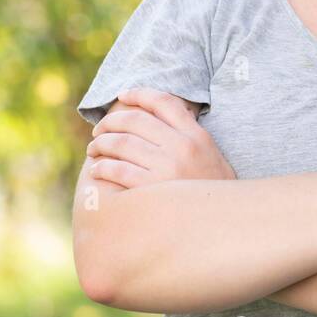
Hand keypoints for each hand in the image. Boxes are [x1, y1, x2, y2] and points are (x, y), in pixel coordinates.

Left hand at [87, 87, 237, 188]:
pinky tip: (97, 170)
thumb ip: (190, 135)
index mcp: (196, 135)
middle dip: (110, 122)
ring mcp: (167, 168)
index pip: (164, 102)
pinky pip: (118, 170)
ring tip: (94, 149)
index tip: (122, 95)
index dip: (139, 94)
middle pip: (135, 121)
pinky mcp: (152, 190)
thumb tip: (166, 117)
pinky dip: (102, 167)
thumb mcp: (211, 155)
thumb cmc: (213, 189)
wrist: (222, 222)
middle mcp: (182, 147)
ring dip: (101, 144)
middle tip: (98, 130)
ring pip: (121, 143)